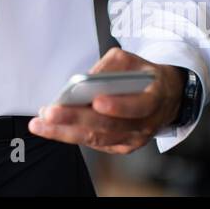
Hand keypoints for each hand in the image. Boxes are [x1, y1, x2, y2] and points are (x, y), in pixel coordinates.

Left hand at [27, 48, 185, 153]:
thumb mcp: (133, 61)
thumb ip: (111, 66)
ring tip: (42, 123)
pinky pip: (96, 144)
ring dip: (66, 132)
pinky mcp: (123, 147)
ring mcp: (134, 139)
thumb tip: (87, 78)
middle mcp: (145, 124)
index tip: (96, 101)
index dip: (118, 106)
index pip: (138, 106)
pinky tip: (53, 129)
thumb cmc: (145, 77)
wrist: (166, 98)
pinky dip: (73, 136)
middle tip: (50, 113)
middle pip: (109, 126)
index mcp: (154, 98)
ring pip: (98, 139)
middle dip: (76, 120)